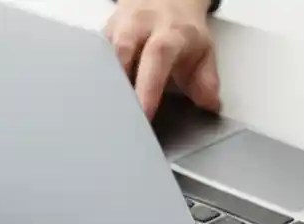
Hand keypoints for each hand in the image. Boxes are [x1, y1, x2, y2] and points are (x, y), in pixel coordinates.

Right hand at [104, 0, 220, 119]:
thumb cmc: (182, 32)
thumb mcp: (204, 53)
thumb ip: (207, 82)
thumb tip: (209, 105)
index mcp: (170, 31)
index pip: (157, 57)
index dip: (148, 87)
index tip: (144, 115)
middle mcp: (141, 24)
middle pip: (123, 51)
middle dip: (120, 88)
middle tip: (120, 119)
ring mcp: (118, 26)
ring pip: (104, 54)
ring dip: (104, 84)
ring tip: (105, 112)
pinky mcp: (102, 33)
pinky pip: (94, 56)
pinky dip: (95, 77)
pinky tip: (98, 98)